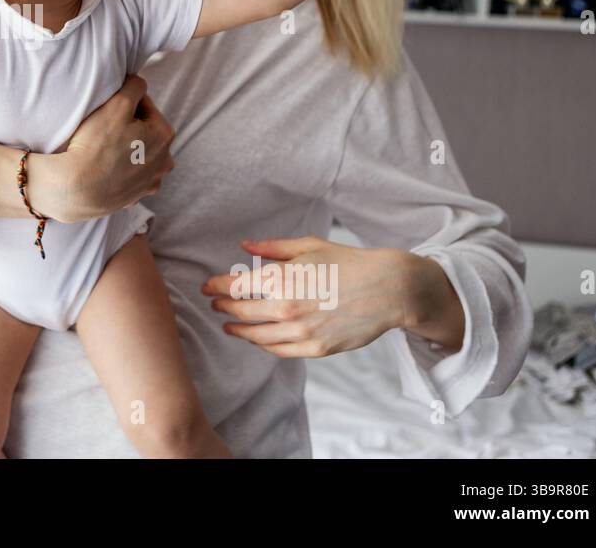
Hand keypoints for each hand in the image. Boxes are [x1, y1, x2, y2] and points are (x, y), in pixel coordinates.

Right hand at [36, 75, 175, 222]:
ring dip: (127, 147)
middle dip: (127, 126)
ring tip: (104, 149)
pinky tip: (107, 168)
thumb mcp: (117, 103)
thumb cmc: (96, 144)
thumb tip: (138, 83)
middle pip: (144, 130)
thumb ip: (134, 85)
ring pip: (139, 153)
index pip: (144, 105)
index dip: (123, 103)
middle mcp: (166, 160)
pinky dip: (122, 170)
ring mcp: (152, 181)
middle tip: (103, 128)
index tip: (106, 110)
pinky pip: (131, 175)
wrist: (77, 189)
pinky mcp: (137, 197)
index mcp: (165, 134)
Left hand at [202, 236, 427, 357]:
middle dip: (224, 307)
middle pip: (241, 311)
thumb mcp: (309, 246)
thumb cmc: (348, 262)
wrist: (388, 288)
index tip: (206, 287)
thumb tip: (244, 245)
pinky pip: (279, 350)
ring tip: (229, 324)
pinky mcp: (316, 349)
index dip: (215, 287)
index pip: (234, 287)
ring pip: (256, 336)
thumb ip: (273, 247)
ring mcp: (301, 331)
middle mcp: (286, 307)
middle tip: (216, 304)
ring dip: (239, 330)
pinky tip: (257, 339)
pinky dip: (263, 345)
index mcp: (281, 278)